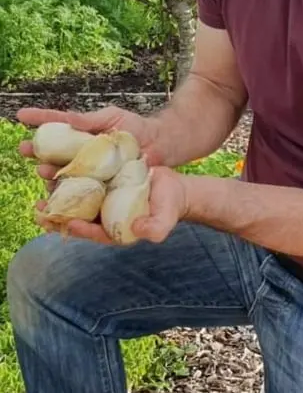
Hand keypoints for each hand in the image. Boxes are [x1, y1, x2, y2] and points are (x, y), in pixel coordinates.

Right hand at [17, 105, 164, 192]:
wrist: (161, 146)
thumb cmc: (137, 128)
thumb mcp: (113, 117)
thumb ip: (91, 119)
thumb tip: (68, 118)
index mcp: (82, 132)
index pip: (56, 124)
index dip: (38, 119)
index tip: (20, 115)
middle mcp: (81, 152)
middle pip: (53, 152)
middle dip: (38, 151)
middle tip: (27, 149)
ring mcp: (89, 170)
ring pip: (62, 173)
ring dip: (49, 173)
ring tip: (43, 171)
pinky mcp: (100, 186)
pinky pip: (80, 191)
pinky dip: (66, 193)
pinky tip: (57, 193)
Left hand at [46, 166, 188, 244]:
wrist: (173, 187)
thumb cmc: (169, 206)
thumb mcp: (165, 219)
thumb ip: (155, 228)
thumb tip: (138, 229)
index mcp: (115, 230)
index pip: (95, 232)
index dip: (82, 229)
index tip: (70, 223)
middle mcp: (103, 215)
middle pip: (77, 216)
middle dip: (57, 213)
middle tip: (39, 208)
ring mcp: (101, 198)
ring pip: (75, 196)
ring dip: (57, 188)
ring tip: (41, 174)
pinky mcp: (102, 181)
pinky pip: (83, 177)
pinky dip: (71, 171)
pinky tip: (57, 160)